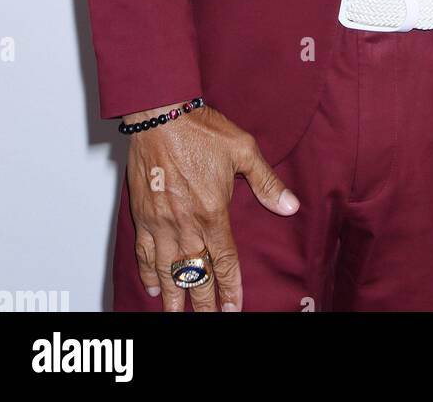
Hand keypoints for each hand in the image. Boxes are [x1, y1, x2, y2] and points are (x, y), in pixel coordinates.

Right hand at [124, 103, 299, 311]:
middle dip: (203, 300)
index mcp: (212, 211)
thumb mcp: (243, 150)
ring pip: (168, 270)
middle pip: (196, 273)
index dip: (230, 287)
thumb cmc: (200, 129)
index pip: (224, 260)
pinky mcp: (142, 215)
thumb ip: (267, 182)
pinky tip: (154, 287)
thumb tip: (290, 205)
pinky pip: (144, 253)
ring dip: (175, 295)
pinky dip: (148, 273)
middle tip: (209, 318)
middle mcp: (185, 223)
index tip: (233, 308)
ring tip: (179, 315)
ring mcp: (161, 222)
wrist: (160, 115)